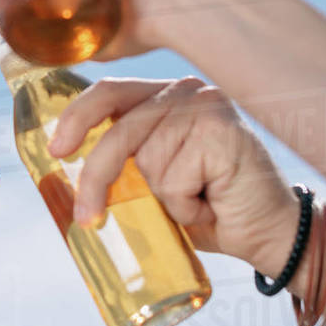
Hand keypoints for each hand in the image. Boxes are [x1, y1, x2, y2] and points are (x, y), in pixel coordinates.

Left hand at [48, 76, 299, 276]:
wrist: (268, 234)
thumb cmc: (209, 208)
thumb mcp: (154, 180)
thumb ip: (123, 162)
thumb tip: (63, 167)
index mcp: (164, 96)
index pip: (110, 93)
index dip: (77, 118)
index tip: (56, 150)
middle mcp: (185, 91)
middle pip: (120, 128)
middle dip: (98, 176)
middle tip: (89, 216)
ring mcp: (206, 107)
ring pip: (147, 160)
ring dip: (163, 198)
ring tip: (195, 201)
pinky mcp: (222, 132)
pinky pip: (174, 179)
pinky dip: (185, 205)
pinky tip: (212, 202)